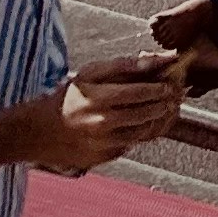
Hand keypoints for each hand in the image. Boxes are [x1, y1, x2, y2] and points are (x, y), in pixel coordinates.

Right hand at [37, 58, 185, 168]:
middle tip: (177, 94)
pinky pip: (131, 145)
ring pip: (142, 132)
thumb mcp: (92, 73)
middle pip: (144, 114)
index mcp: (98, 99)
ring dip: (159, 119)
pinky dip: (143, 133)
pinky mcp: (102, 158)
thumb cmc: (70, 96)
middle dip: (164, 103)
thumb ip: (125, 65)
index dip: (159, 87)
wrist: (40, 132)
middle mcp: (101, 125)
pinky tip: (149, 121)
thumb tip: (158, 58)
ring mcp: (102, 145)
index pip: (138, 93)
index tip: (172, 81)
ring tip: (167, 107)